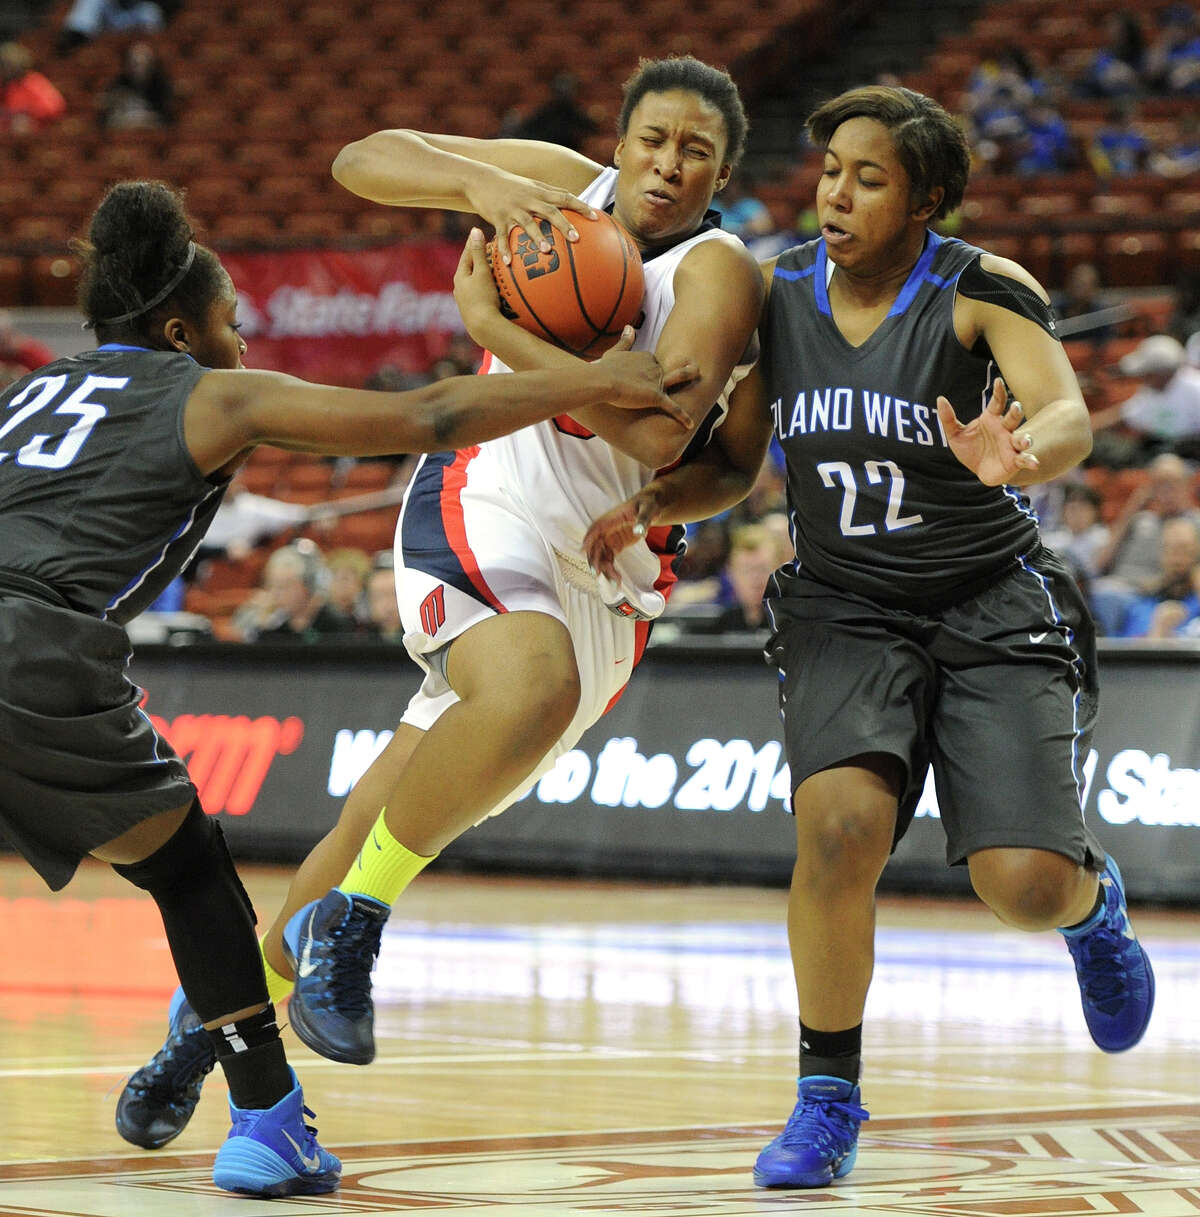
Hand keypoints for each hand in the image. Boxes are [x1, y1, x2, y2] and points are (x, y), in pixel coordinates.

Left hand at [452, 227, 501, 337]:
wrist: (483, 328)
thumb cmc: (483, 298)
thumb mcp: (482, 273)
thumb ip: (479, 252)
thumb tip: (475, 230)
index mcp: (460, 277)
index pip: (466, 255)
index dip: (473, 243)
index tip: (479, 233)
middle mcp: (460, 289)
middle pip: (469, 270)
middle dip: (478, 260)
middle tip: (486, 249)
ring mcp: (466, 302)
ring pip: (475, 284)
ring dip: (483, 276)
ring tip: (492, 270)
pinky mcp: (474, 312)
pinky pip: (481, 295)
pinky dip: (488, 289)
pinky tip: (496, 292)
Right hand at [467, 166, 597, 262]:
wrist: (480, 179)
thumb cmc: (510, 186)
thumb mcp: (531, 186)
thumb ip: (549, 194)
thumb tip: (571, 202)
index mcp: (539, 192)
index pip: (565, 197)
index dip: (581, 206)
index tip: (596, 218)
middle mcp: (529, 199)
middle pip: (551, 211)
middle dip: (565, 225)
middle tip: (577, 239)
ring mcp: (513, 209)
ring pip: (528, 224)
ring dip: (538, 237)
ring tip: (547, 251)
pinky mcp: (498, 217)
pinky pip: (502, 236)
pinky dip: (505, 249)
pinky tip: (509, 263)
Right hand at [584, 485, 663, 579]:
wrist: (651, 506)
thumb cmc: (648, 504)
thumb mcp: (648, 510)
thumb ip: (643, 520)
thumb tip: (640, 531)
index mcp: (611, 519)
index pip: (595, 529)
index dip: (588, 539)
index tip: (583, 551)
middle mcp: (606, 530)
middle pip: (595, 546)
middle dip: (595, 560)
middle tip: (598, 574)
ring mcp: (609, 539)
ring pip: (601, 556)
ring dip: (605, 570)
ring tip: (615, 583)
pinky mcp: (615, 546)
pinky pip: (608, 560)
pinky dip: (611, 570)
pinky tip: (617, 581)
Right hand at [596, 327, 698, 424]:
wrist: (602, 381)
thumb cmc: (604, 369)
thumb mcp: (614, 353)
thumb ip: (624, 341)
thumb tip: (630, 327)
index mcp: (645, 357)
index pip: (654, 363)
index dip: (652, 372)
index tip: (649, 379)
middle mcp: (654, 366)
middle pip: (667, 370)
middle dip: (677, 370)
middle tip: (691, 368)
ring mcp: (657, 381)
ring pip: (678, 378)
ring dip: (688, 375)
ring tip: (699, 374)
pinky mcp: (656, 396)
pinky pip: (673, 408)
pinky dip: (682, 416)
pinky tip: (690, 425)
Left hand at [937, 378, 1037, 486]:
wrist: (979, 470)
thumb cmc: (971, 449)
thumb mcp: (956, 435)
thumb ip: (948, 418)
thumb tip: (940, 399)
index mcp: (991, 419)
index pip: (997, 402)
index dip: (999, 392)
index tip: (998, 381)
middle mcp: (1004, 429)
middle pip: (1013, 418)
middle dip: (1015, 412)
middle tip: (1016, 407)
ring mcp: (1011, 445)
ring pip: (1021, 438)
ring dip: (1025, 439)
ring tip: (1025, 440)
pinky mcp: (1015, 460)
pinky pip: (1024, 459)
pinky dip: (1030, 460)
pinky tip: (1034, 463)